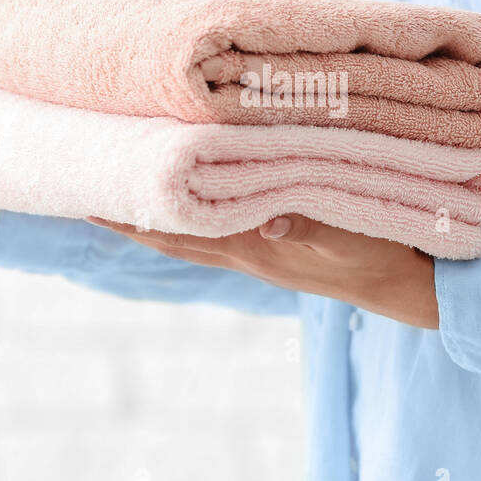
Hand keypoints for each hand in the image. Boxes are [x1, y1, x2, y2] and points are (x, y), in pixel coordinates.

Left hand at [87, 215, 439, 327]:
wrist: (399, 285)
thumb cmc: (377, 253)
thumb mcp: (349, 237)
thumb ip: (311, 226)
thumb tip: (268, 221)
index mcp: (255, 247)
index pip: (182, 231)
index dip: (138, 215)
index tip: (95, 195)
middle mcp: (244, 252)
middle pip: (171, 238)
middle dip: (127, 218)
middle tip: (81, 195)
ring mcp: (254, 253)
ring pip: (186, 239)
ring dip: (148, 222)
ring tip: (111, 203)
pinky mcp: (268, 249)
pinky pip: (211, 236)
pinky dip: (183, 225)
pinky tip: (174, 213)